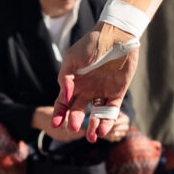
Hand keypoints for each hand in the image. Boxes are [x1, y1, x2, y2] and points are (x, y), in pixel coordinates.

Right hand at [52, 22, 141, 140]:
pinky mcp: (117, 93)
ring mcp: (101, 91)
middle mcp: (86, 89)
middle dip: (74, 121)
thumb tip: (64, 97)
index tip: (56, 124)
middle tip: (73, 128)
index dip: (59, 113)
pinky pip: (110, 111)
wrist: (117, 36)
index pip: (63, 101)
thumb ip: (65, 78)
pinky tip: (102, 130)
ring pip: (95, 114)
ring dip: (92, 127)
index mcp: (74, 82)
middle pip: (77, 110)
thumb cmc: (92, 44)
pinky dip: (106, 121)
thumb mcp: (72, 58)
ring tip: (92, 137)